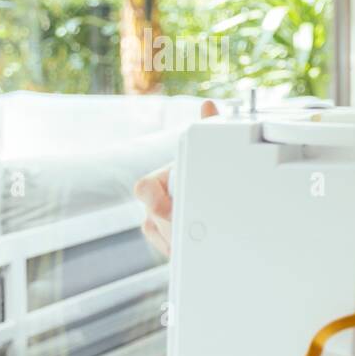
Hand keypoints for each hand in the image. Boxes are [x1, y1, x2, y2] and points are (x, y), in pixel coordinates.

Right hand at [134, 99, 217, 255]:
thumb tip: (208, 105)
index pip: (145, 189)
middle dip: (174, 223)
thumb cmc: (204, 173)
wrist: (209, 199)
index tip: (163, 206)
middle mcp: (153, 201)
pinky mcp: (164, 241)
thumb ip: (207, 127)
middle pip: (155, 217)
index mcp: (160, 180)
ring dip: (179, 238)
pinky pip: (167, 249)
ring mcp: (156, 223)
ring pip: (161, 235)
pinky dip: (180, 250)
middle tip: (195, 228)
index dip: (152, 198)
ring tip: (201, 235)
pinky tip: (195, 248)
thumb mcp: (205, 153)